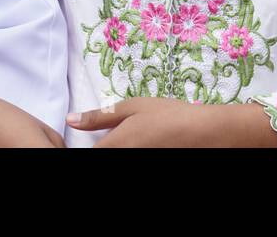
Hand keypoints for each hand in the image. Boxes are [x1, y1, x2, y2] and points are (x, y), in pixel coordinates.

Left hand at [67, 98, 276, 146]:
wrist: (206, 133)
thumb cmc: (168, 115)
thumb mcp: (132, 107)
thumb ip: (98, 117)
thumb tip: (70, 120)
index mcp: (115, 145)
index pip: (89, 153)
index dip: (88, 145)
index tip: (90, 139)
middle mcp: (123, 160)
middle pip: (103, 156)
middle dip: (104, 147)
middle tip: (121, 137)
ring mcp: (138, 166)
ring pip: (118, 160)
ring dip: (119, 150)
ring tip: (138, 138)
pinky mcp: (150, 168)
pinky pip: (133, 161)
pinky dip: (133, 153)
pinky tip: (147, 145)